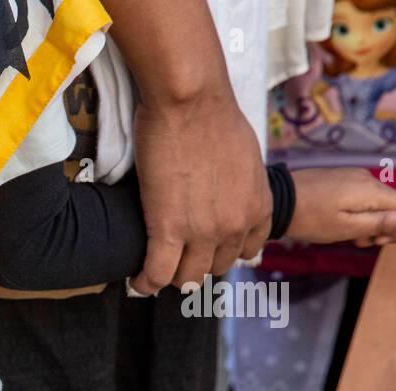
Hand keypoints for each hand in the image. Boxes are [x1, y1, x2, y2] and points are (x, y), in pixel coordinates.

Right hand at [131, 94, 271, 293]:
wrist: (191, 102)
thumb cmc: (214, 116)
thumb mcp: (247, 157)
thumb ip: (243, 185)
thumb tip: (226, 192)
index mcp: (259, 207)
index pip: (246, 251)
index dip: (222, 251)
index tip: (205, 248)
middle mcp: (235, 226)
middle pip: (215, 268)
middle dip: (195, 265)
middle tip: (174, 257)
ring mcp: (203, 232)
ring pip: (186, 278)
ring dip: (169, 277)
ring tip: (153, 271)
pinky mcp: (168, 230)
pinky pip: (157, 274)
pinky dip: (145, 282)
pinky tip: (137, 281)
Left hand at [286, 168, 395, 247]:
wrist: (276, 200)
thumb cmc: (310, 218)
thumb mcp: (346, 228)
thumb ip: (380, 224)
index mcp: (372, 190)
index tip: (376, 242)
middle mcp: (367, 178)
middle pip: (392, 205)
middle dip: (380, 227)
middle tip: (356, 241)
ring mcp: (353, 176)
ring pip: (375, 203)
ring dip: (366, 222)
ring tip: (343, 234)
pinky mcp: (340, 179)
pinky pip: (359, 197)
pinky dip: (354, 213)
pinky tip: (336, 221)